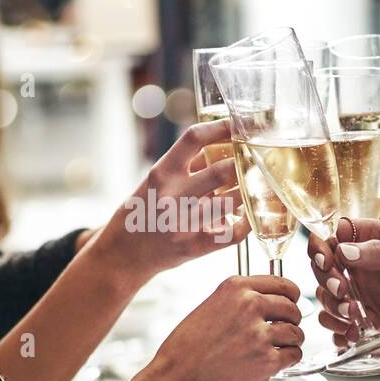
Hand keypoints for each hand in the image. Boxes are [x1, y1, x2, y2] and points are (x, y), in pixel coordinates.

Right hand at [98, 119, 250, 277]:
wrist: (122, 254)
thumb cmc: (140, 213)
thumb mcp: (154, 182)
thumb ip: (185, 167)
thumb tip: (221, 147)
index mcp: (161, 173)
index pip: (194, 138)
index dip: (220, 127)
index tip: (236, 125)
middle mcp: (172, 195)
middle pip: (222, 170)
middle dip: (244, 164)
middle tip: (256, 161)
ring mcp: (184, 222)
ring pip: (233, 201)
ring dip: (249, 192)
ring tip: (257, 187)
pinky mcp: (195, 246)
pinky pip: (232, 233)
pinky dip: (246, 223)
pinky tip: (248, 216)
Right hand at [140, 276, 303, 380]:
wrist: (176, 380)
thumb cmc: (186, 348)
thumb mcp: (210, 307)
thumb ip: (239, 301)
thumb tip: (271, 303)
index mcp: (235, 288)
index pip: (282, 284)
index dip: (291, 296)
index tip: (291, 302)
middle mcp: (249, 305)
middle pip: (292, 307)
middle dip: (291, 320)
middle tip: (282, 330)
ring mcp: (259, 334)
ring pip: (296, 332)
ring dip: (291, 341)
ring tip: (276, 348)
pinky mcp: (266, 361)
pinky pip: (294, 355)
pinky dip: (288, 359)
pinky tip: (274, 362)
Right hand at [306, 219, 379, 377]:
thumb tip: (345, 251)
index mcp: (373, 239)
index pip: (335, 237)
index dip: (323, 248)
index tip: (328, 260)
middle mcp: (364, 264)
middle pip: (326, 269)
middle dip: (327, 280)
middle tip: (343, 289)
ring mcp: (366, 290)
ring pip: (330, 297)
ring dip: (332, 305)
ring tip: (352, 312)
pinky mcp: (372, 316)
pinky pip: (346, 322)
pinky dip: (341, 329)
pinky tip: (350, 333)